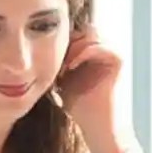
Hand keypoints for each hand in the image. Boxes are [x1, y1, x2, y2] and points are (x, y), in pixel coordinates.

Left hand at [57, 26, 128, 152]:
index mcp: (91, 51)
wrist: (94, 123)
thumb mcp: (60, 77)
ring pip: (89, 34)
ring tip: (63, 65)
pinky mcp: (117, 60)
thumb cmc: (76, 104)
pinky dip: (83, 53)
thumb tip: (34, 47)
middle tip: (56, 61)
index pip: (75, 31)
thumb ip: (56, 60)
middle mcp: (103, 49)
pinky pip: (98, 46)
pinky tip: (72, 66)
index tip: (46, 56)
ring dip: (73, 47)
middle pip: (82, 29)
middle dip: (67, 41)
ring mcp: (111, 53)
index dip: (61, 40)